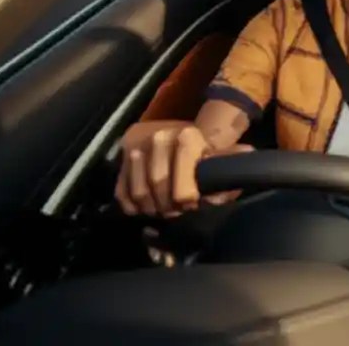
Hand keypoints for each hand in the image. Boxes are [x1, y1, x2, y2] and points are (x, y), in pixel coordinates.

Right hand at [114, 121, 252, 217]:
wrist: (184, 136)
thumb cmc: (206, 152)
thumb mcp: (222, 159)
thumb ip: (227, 175)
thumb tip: (219, 197)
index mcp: (187, 137)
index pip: (182, 183)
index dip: (186, 201)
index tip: (192, 206)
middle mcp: (159, 138)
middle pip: (158, 187)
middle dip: (168, 206)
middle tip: (176, 212)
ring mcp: (137, 146)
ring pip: (139, 192)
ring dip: (151, 208)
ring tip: (164, 210)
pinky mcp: (122, 157)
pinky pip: (121, 192)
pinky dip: (132, 207)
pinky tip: (146, 209)